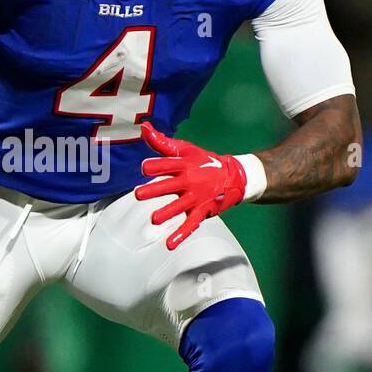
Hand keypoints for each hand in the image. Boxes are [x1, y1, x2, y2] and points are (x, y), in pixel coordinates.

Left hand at [134, 121, 246, 249]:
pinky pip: (190, 225)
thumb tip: (144, 127)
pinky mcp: (201, 211)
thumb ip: (161, 142)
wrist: (233, 176)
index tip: (144, 168)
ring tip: (155, 219)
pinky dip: (180, 235)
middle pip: (170, 185)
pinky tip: (169, 244)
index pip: (167, 164)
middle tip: (139, 194)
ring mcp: (195, 197)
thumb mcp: (184, 148)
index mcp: (183, 164)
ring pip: (180, 206)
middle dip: (154, 190)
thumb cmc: (203, 161)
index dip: (155, 166)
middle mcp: (189, 180)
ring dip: (168, 213)